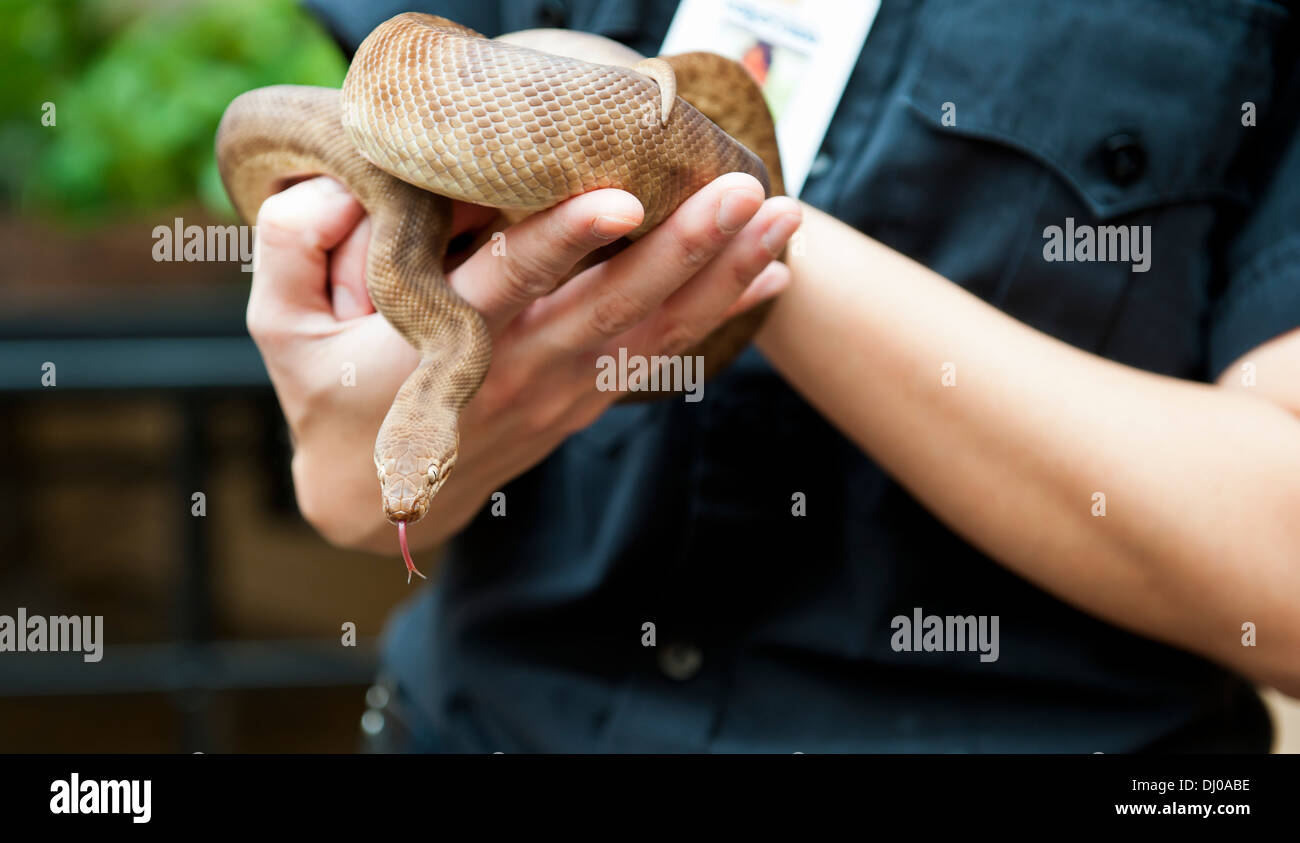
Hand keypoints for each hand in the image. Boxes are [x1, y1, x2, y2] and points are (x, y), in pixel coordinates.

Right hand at [247, 173, 801, 554]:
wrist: (374, 506)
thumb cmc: (327, 403)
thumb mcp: (278, 331)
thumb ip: (291, 249)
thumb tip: (334, 193)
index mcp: (446, 348)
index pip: (510, 284)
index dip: (565, 241)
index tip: (623, 198)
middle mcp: (518, 368)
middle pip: (611, 305)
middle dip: (685, 247)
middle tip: (745, 192)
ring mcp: (561, 390)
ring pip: (652, 331)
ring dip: (722, 276)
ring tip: (783, 222)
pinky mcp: (583, 400)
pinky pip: (659, 353)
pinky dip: (716, 316)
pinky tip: (769, 276)